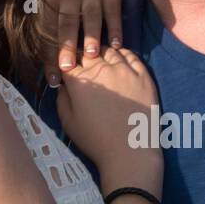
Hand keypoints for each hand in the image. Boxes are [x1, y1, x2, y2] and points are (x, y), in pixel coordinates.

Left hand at [38, 0, 122, 84]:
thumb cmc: (64, 0)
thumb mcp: (51, 11)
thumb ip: (48, 38)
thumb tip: (49, 74)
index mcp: (51, 2)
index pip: (48, 31)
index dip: (49, 56)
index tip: (53, 80)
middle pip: (67, 23)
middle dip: (67, 45)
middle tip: (68, 67)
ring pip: (90, 16)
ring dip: (91, 36)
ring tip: (92, 55)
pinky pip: (113, 12)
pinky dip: (115, 28)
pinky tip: (116, 45)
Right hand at [56, 44, 161, 184]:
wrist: (130, 153)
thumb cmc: (96, 141)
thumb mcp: (68, 122)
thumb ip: (61, 98)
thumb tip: (63, 84)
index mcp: (79, 80)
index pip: (67, 60)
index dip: (66, 64)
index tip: (69, 71)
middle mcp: (101, 69)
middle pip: (88, 51)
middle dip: (83, 57)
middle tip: (85, 67)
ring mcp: (124, 70)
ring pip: (109, 51)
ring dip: (102, 54)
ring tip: (102, 64)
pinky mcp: (143, 76)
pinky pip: (131, 56)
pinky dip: (122, 55)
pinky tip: (119, 62)